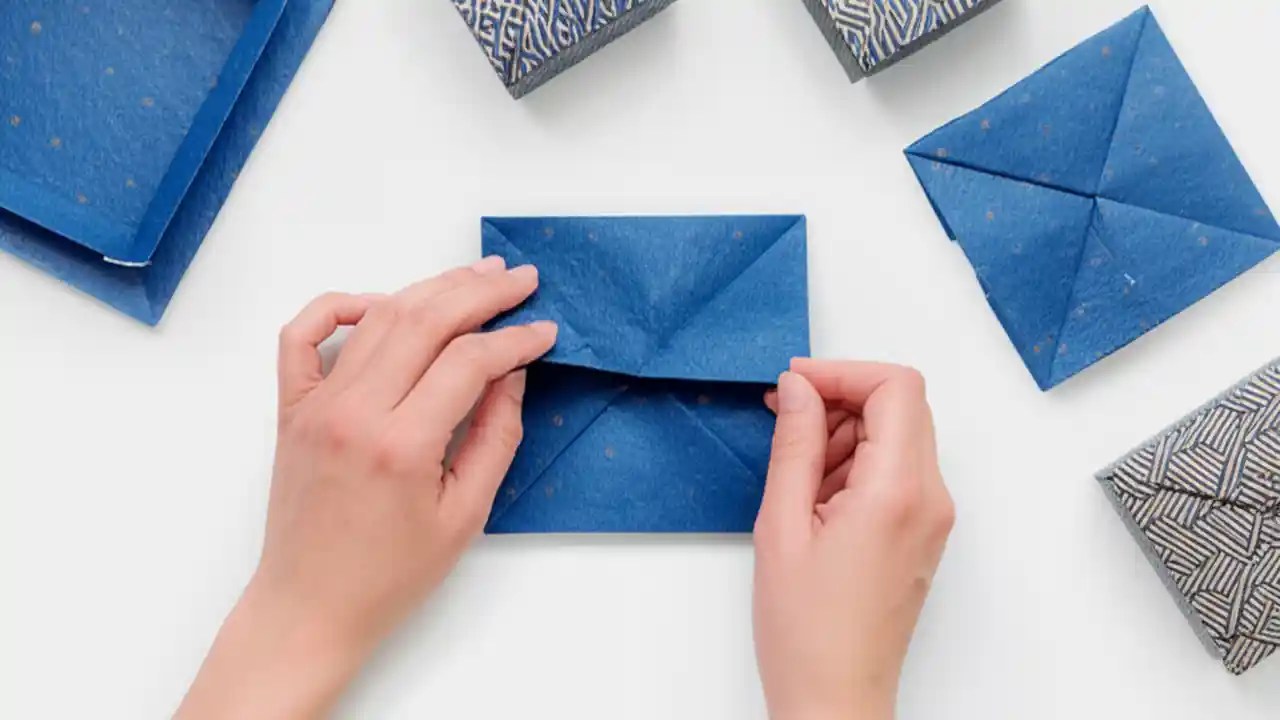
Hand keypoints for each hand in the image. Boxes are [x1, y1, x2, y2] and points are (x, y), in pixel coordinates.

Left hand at [177, 257, 556, 718]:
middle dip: (481, 293)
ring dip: (431, 288)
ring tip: (475, 276)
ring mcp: (316, 405)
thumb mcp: (466, 516)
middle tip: (520, 280)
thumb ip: (495, 437)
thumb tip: (511, 374)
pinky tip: (381, 300)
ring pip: (378, 317)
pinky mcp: (291, 408)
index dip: (515, 339)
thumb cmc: (390, 576)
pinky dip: (340, 304)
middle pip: (424, 321)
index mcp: (402, 445)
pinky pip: (304, 334)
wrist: (309, 607)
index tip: (545, 332)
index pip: (468, 361)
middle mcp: (355, 412)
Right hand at [754, 359, 954, 719]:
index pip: (895, 387)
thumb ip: (796, 445)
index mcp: (898, 491)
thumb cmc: (806, 631)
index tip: (796, 383)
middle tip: (786, 420)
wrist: (835, 696)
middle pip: (901, 406)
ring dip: (847, 435)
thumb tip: (801, 388)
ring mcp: (932, 517)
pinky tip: (817, 498)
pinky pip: (897, 470)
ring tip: (798, 478)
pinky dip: (857, 464)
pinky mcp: (922, 531)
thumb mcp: (781, 524)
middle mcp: (930, 498)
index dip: (842, 372)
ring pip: (899, 435)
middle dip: (841, 400)